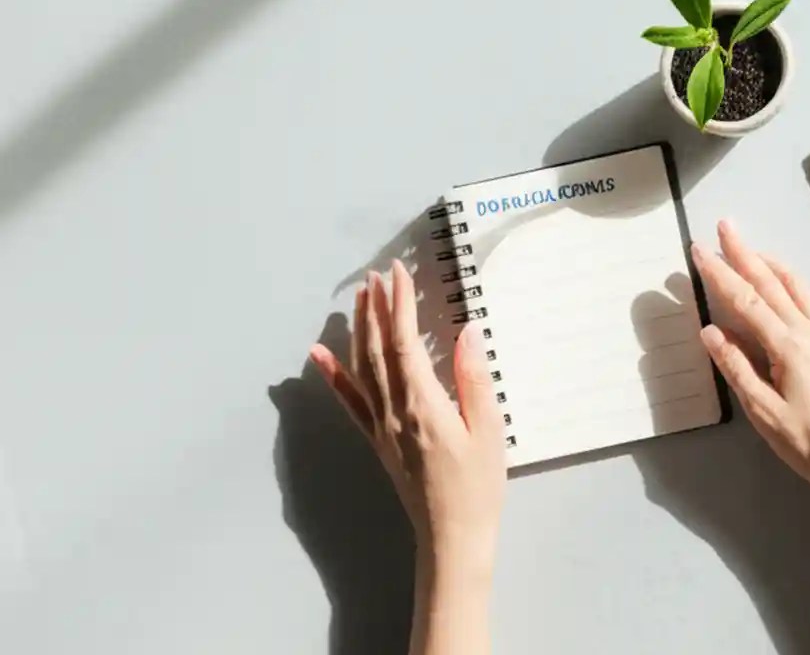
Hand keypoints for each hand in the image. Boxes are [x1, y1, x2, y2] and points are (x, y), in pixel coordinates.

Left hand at [309, 260, 505, 578]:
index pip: (404, 342)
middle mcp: (393, 410)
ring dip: (358, 330)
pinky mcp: (378, 441)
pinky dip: (333, 376)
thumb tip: (466, 333)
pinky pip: (351, 403)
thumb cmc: (478, 486)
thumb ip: (474, 380)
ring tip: (359, 299)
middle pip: (377, 349)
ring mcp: (381, 426)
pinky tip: (318, 355)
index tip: (397, 274)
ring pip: (361, 368)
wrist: (452, 536)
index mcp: (422, 404)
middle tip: (376, 275)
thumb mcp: (488, 430)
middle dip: (376, 308)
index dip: (399, 305)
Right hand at [691, 220, 809, 505]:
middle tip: (726, 227)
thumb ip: (736, 367)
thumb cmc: (806, 443)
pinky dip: (793, 283)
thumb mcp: (762, 411)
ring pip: (797, 288)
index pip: (746, 300)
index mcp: (788, 347)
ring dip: (771, 264)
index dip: (721, 274)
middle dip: (745, 254)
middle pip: (771, 283)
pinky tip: (786, 284)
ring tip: (752, 249)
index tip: (701, 252)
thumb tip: (711, 332)